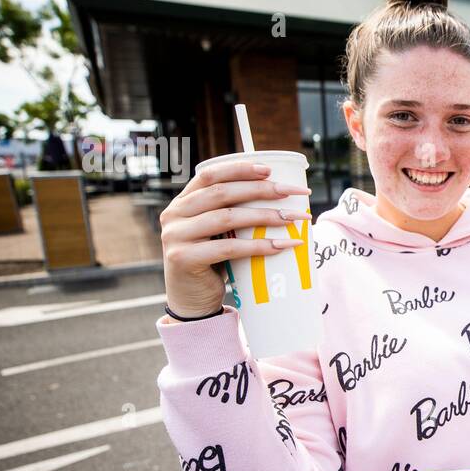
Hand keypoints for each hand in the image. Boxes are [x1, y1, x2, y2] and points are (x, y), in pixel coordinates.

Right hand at [158, 158, 311, 319]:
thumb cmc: (213, 263)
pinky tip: (282, 245)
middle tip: (295, 194)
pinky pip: (228, 248)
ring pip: (227, 218)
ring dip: (266, 216)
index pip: (210, 175)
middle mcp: (174, 214)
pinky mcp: (184, 258)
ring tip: (294, 220)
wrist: (191, 301)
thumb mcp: (218, 233)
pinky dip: (258, 246)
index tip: (270, 170)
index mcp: (183, 201)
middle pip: (222, 193)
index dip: (239, 169)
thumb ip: (232, 214)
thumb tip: (281, 198)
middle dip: (263, 190)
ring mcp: (176, 236)